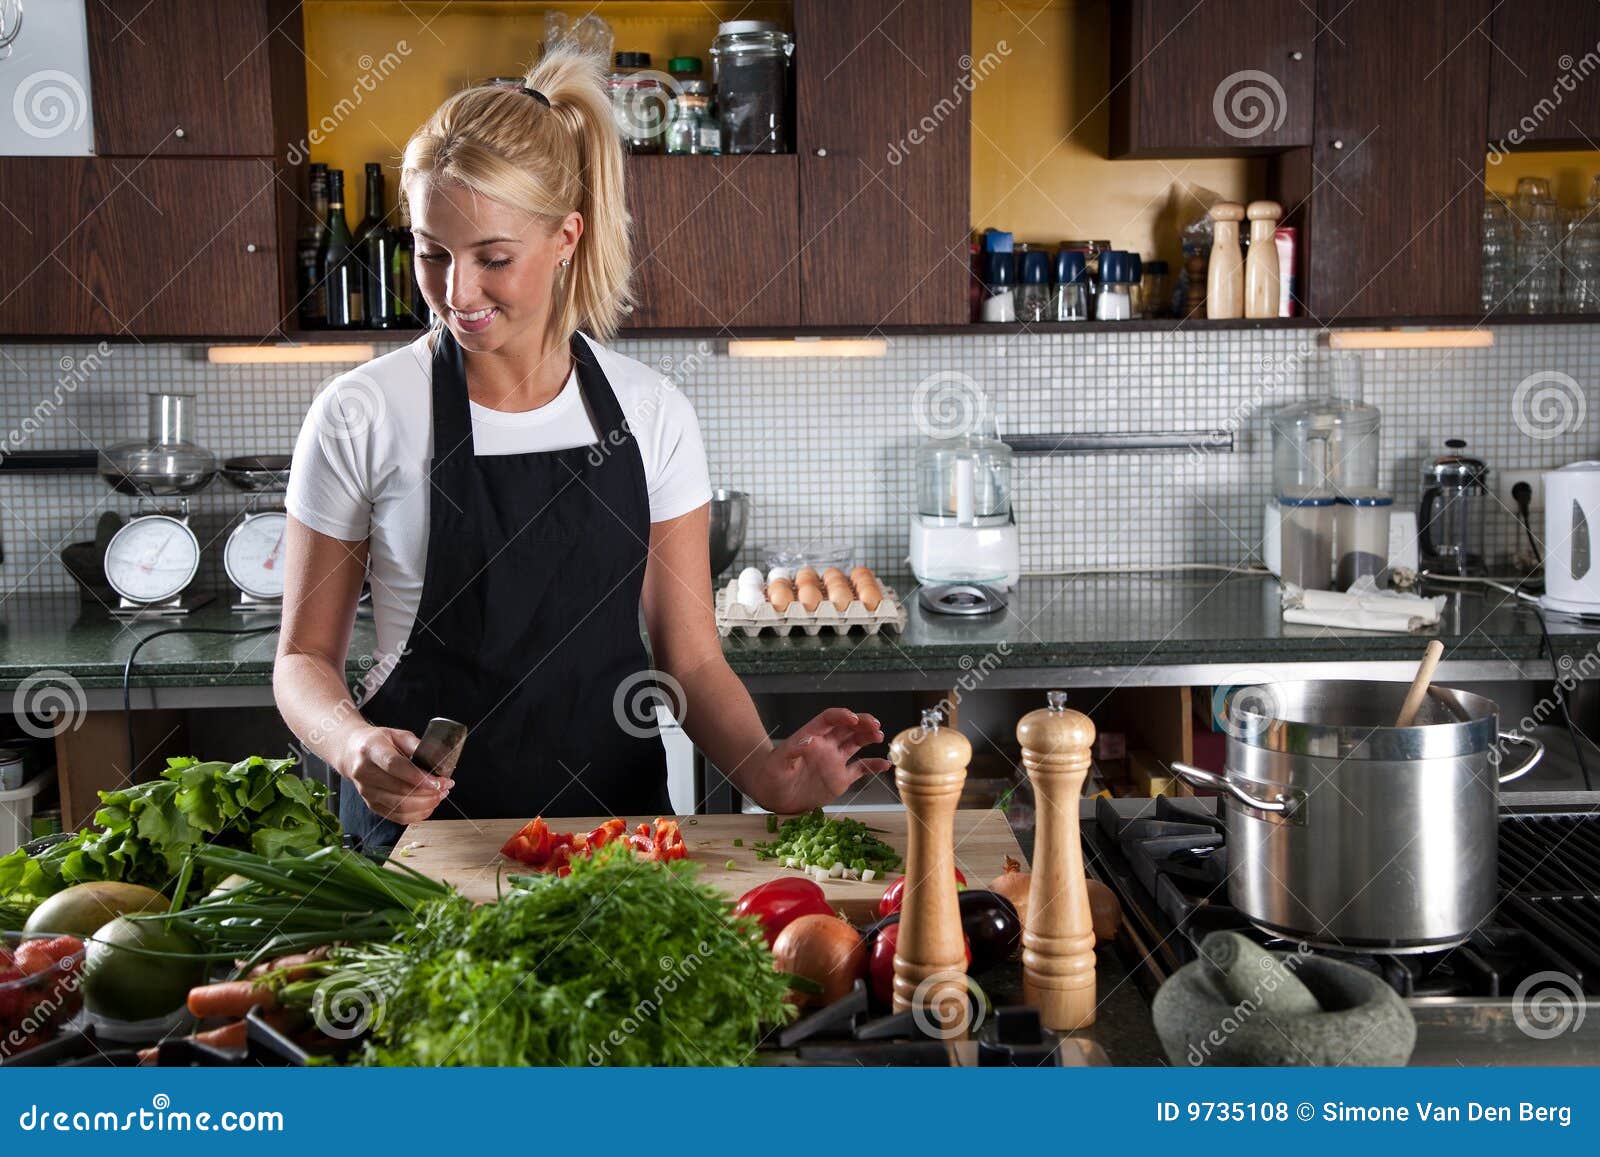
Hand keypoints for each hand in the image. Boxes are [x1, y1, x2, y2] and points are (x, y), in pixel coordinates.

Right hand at [338, 725, 452, 824]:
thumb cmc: (378, 742)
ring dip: (426, 804)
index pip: (395, 766)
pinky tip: (428, 805)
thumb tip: (438, 759)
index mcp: (371, 750)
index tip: (439, 781)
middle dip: (428, 792)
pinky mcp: (371, 805)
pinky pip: (397, 817)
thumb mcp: (397, 734)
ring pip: (400, 807)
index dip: (419, 777)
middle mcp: (365, 773)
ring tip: (440, 795)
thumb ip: (416, 745)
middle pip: (400, 790)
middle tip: (445, 787)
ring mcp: (366, 792)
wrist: (352, 753)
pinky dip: (417, 814)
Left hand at [762, 708, 891, 811]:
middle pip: (847, 728)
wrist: (772, 795)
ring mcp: (834, 761)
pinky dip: (873, 766)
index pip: (828, 720)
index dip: (841, 716)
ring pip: (856, 743)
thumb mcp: (778, 763)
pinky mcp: (840, 779)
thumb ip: (791, 751)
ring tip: (879, 735)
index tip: (852, 718)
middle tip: (874, 724)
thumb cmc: (770, 776)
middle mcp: (826, 746)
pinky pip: (860, 769)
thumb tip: (807, 740)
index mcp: (812, 737)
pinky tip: (885, 764)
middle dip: (862, 723)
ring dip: (868, 737)